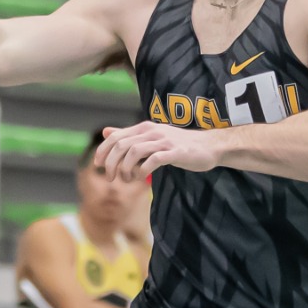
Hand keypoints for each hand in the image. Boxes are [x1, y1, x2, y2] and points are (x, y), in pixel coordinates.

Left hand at [96, 121, 216, 181]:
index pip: (116, 137)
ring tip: (127, 179)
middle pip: (122, 145)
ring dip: (126, 168)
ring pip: (134, 152)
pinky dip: (143, 170)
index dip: (103, 151)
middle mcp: (152, 131)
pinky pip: (153, 160)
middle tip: (111, 178)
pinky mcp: (175, 152)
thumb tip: (106, 133)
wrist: (209, 147)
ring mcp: (164, 141)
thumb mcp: (152, 137)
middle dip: (111, 163)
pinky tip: (141, 177)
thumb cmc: (178, 145)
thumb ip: (129, 135)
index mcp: (144, 128)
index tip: (98, 165)